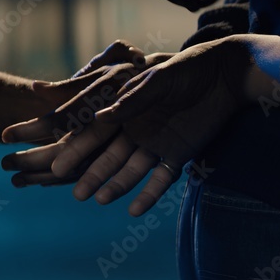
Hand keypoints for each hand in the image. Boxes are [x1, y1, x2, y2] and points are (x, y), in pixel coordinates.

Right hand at [4, 34, 279, 215]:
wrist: (226, 74)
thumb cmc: (187, 68)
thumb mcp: (157, 79)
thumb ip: (131, 100)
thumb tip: (100, 117)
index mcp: (126, 108)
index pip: (92, 130)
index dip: (73, 145)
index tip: (53, 161)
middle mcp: (136, 129)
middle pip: (107, 155)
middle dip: (89, 172)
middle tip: (72, 191)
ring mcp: (156, 144)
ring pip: (130, 170)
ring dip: (115, 185)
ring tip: (98, 199)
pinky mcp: (179, 154)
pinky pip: (161, 179)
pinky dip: (149, 195)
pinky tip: (134, 211)